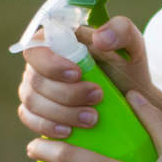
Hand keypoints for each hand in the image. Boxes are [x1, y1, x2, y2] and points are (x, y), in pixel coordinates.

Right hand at [16, 15, 161, 139]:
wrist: (132, 101)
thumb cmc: (127, 68)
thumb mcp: (132, 44)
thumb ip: (121, 30)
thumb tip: (99, 38)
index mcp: (56, 40)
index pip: (35, 47)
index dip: (51, 63)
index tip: (78, 74)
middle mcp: (40, 63)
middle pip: (36, 80)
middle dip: (67, 93)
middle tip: (97, 97)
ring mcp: (36, 88)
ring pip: (32, 102)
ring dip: (62, 113)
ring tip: (92, 118)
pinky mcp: (37, 111)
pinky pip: (29, 119)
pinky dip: (47, 127)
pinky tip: (68, 131)